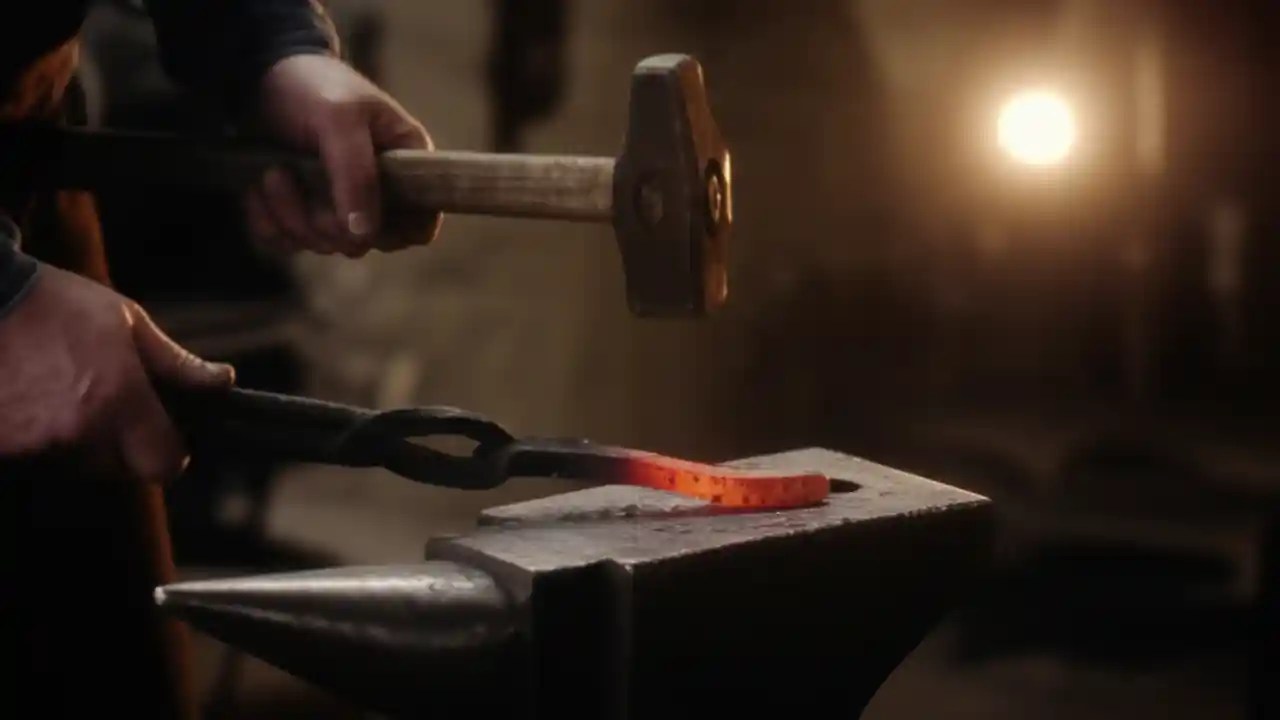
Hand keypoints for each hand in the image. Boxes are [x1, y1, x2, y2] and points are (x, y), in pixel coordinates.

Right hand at [0, 267, 234, 483]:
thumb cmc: (53, 304)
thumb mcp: (125, 321)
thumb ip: (176, 363)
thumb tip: (224, 382)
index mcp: (118, 401)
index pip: (166, 464)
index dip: (173, 451)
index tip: (167, 429)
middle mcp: (78, 433)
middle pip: (124, 470)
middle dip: (129, 445)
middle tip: (117, 403)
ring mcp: (35, 445)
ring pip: (81, 464)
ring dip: (86, 440)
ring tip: (68, 390)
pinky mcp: (2, 447)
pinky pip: (40, 456)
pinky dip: (44, 436)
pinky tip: (37, 396)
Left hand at [248, 54, 441, 257]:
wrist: (260, 73)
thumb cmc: (313, 86)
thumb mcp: (339, 120)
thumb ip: (357, 176)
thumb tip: (365, 235)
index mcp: (405, 166)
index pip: (420, 225)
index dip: (393, 232)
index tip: (357, 219)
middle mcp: (377, 193)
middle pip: (363, 243)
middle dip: (320, 220)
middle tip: (288, 175)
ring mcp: (338, 206)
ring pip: (322, 245)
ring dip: (287, 215)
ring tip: (271, 173)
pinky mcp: (301, 213)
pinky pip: (287, 244)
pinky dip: (266, 222)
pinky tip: (257, 189)